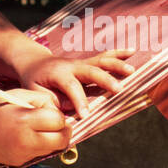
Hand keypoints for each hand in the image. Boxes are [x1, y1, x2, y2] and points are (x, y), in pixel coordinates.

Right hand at [0, 89, 71, 167]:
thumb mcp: (17, 94)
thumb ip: (41, 99)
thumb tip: (59, 110)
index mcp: (24, 120)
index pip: (58, 121)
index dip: (58, 115)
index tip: (49, 111)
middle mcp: (25, 141)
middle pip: (62, 141)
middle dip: (64, 131)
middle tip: (57, 124)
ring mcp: (22, 154)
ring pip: (53, 149)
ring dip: (53, 139)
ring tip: (40, 128)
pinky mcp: (19, 162)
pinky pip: (38, 154)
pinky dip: (39, 145)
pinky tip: (26, 136)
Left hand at [13, 49, 135, 118]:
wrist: (35, 64)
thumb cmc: (35, 82)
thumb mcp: (36, 93)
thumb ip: (52, 102)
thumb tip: (68, 110)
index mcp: (58, 73)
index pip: (71, 87)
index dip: (79, 101)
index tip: (86, 115)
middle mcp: (72, 65)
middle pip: (91, 71)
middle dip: (105, 80)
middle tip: (118, 90)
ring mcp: (82, 62)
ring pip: (101, 61)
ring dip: (117, 66)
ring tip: (131, 71)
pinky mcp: (89, 63)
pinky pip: (105, 57)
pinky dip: (119, 54)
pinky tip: (133, 52)